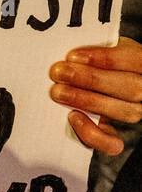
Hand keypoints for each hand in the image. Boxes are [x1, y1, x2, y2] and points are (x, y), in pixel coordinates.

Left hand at [50, 37, 141, 154]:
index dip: (105, 58)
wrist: (109, 84)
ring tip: (58, 91)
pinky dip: (92, 133)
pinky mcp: (121, 137)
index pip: (134, 60)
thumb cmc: (106, 63)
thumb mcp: (109, 49)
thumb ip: (98, 48)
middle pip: (129, 87)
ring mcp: (136, 114)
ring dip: (86, 100)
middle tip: (59, 72)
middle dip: (90, 79)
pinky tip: (73, 117)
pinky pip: (113, 143)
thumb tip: (70, 54)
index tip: (73, 56)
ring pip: (122, 111)